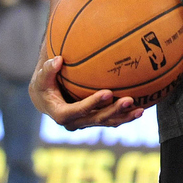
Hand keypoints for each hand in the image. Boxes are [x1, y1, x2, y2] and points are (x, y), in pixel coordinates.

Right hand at [29, 55, 143, 129]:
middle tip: (129, 100)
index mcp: (60, 114)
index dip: (91, 104)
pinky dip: (125, 117)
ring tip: (140, 110)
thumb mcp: (41, 77)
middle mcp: (75, 122)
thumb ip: (47, 70)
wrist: (47, 97)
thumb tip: (58, 60)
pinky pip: (112, 120)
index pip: (76, 111)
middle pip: (96, 119)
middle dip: (113, 111)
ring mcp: (86, 122)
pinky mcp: (95, 119)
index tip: (107, 93)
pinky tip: (140, 110)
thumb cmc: (45, 84)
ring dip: (123, 117)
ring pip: (107, 122)